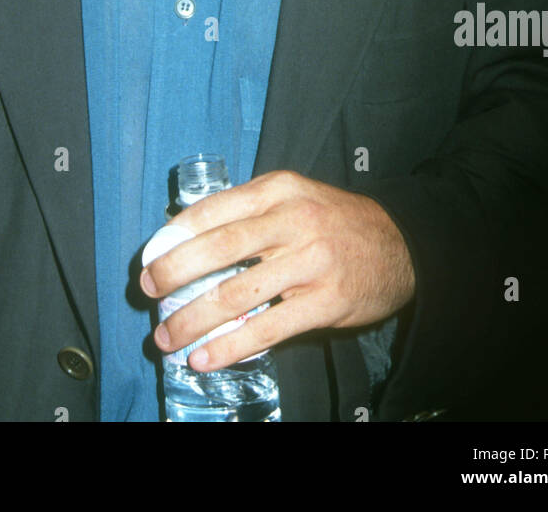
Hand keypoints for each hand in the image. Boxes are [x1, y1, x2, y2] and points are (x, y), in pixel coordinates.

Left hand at [139, 171, 414, 371]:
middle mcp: (293, 221)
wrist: (401, 245)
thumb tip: (185, 236)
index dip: (176, 233)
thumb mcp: (294, 198)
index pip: (215, 209)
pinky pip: (267, 328)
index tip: (149, 255)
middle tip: (146, 291)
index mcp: (279, 190)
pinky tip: (204, 358)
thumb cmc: (333, 222)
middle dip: (174, 272)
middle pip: (220, 247)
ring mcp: (311, 262)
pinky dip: (230, 346)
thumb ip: (248, 212)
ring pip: (237, 293)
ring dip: (193, 318)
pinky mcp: (325, 303)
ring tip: (166, 336)